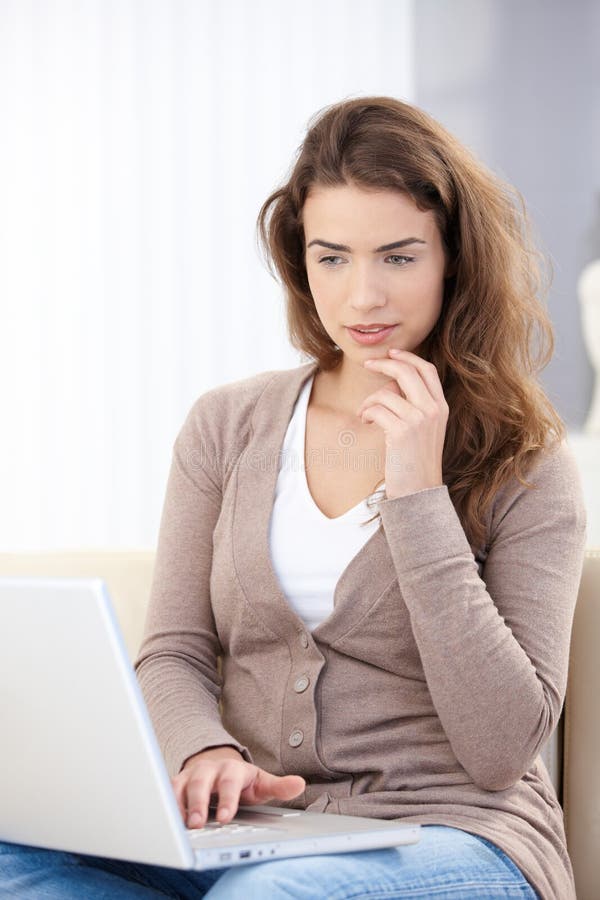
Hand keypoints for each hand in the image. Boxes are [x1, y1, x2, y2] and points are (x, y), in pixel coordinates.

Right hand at [170, 745, 305, 828]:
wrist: (219, 766)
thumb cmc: (242, 781)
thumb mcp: (261, 783)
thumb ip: (279, 786)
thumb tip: (300, 784)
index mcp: (232, 769)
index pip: (230, 782)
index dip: (228, 799)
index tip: (227, 818)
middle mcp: (209, 769)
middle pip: (201, 783)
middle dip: (199, 804)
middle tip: (198, 825)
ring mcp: (191, 775)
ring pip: (181, 786)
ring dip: (178, 805)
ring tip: (180, 825)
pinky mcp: (176, 782)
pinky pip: (167, 791)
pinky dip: (165, 804)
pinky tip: (165, 820)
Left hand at [356, 348, 448, 498]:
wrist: (419, 491)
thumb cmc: (415, 461)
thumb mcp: (424, 429)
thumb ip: (415, 405)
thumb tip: (392, 385)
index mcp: (441, 407)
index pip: (427, 370)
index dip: (408, 357)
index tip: (392, 353)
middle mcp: (434, 410)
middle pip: (407, 372)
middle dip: (384, 364)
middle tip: (368, 364)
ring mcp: (419, 420)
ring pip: (386, 393)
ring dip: (369, 401)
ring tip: (365, 413)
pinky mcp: (402, 431)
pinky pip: (376, 408)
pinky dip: (366, 412)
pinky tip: (365, 421)